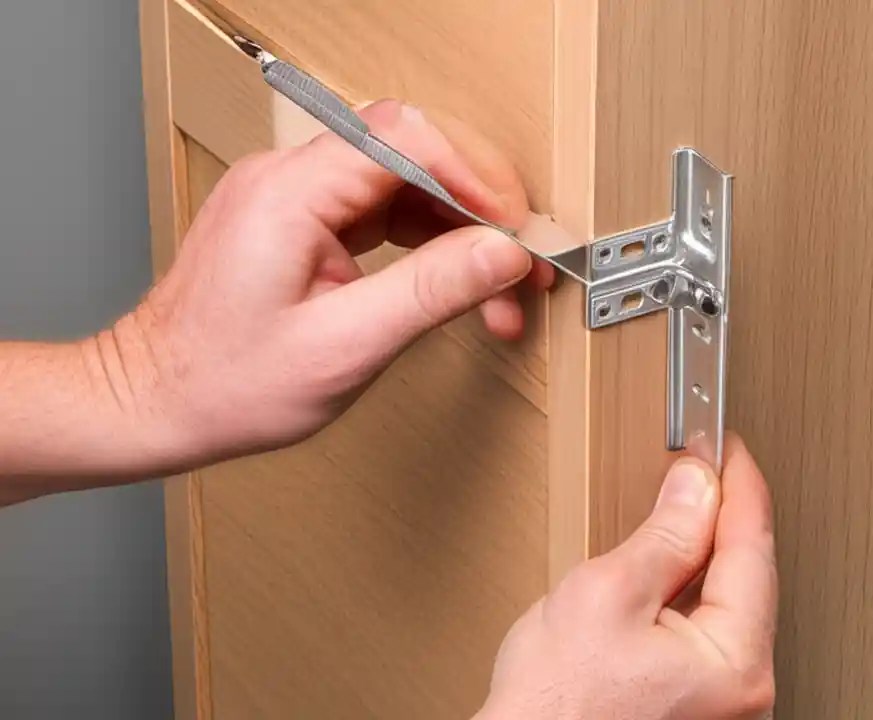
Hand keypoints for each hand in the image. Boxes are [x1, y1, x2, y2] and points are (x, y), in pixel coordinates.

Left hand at [107, 100, 553, 469]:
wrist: (155, 403)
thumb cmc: (227, 385)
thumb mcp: (344, 347)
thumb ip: (431, 291)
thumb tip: (503, 253)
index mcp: (290, 193)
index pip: (406, 140)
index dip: (475, 177)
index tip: (515, 229)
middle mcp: (290, 178)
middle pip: (415, 151)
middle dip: (480, 204)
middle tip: (521, 261)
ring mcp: (296, 196)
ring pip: (408, 181)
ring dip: (462, 230)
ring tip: (499, 289)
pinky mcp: (304, 221)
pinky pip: (385, 208)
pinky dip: (429, 242)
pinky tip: (455, 282)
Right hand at [478, 435, 777, 719]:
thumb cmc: (553, 710)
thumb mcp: (607, 596)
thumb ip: (664, 535)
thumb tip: (697, 487)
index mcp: (737, 665)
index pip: (753, 549)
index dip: (739, 486)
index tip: (726, 448)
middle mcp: (745, 692)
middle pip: (747, 578)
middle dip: (723, 517)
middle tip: (699, 466)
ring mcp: (724, 705)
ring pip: (728, 605)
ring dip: (705, 554)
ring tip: (679, 509)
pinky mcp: (699, 708)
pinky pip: (710, 633)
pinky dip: (692, 592)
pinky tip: (670, 569)